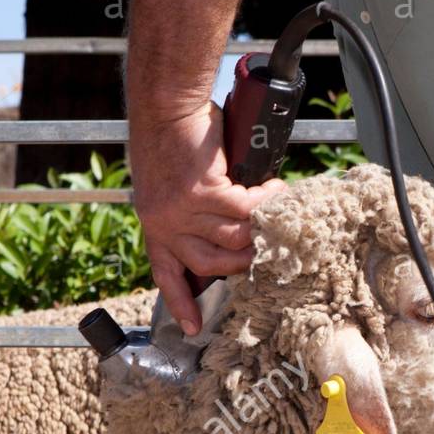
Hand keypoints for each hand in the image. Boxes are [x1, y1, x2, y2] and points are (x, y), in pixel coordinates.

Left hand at [130, 100, 281, 333]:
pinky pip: (244, 208)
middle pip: (211, 264)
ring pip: (232, 238)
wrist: (165, 105)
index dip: (182, 302)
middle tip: (265, 250)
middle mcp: (166, 223)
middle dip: (242, 261)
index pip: (167, 273)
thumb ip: (192, 209)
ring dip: (260, 230)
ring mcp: (183, 209)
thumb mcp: (171, 183)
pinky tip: (277, 191)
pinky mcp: (204, 191)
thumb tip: (231, 225)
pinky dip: (266, 201)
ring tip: (277, 216)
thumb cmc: (171, 137)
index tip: (193, 329)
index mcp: (155, 225)